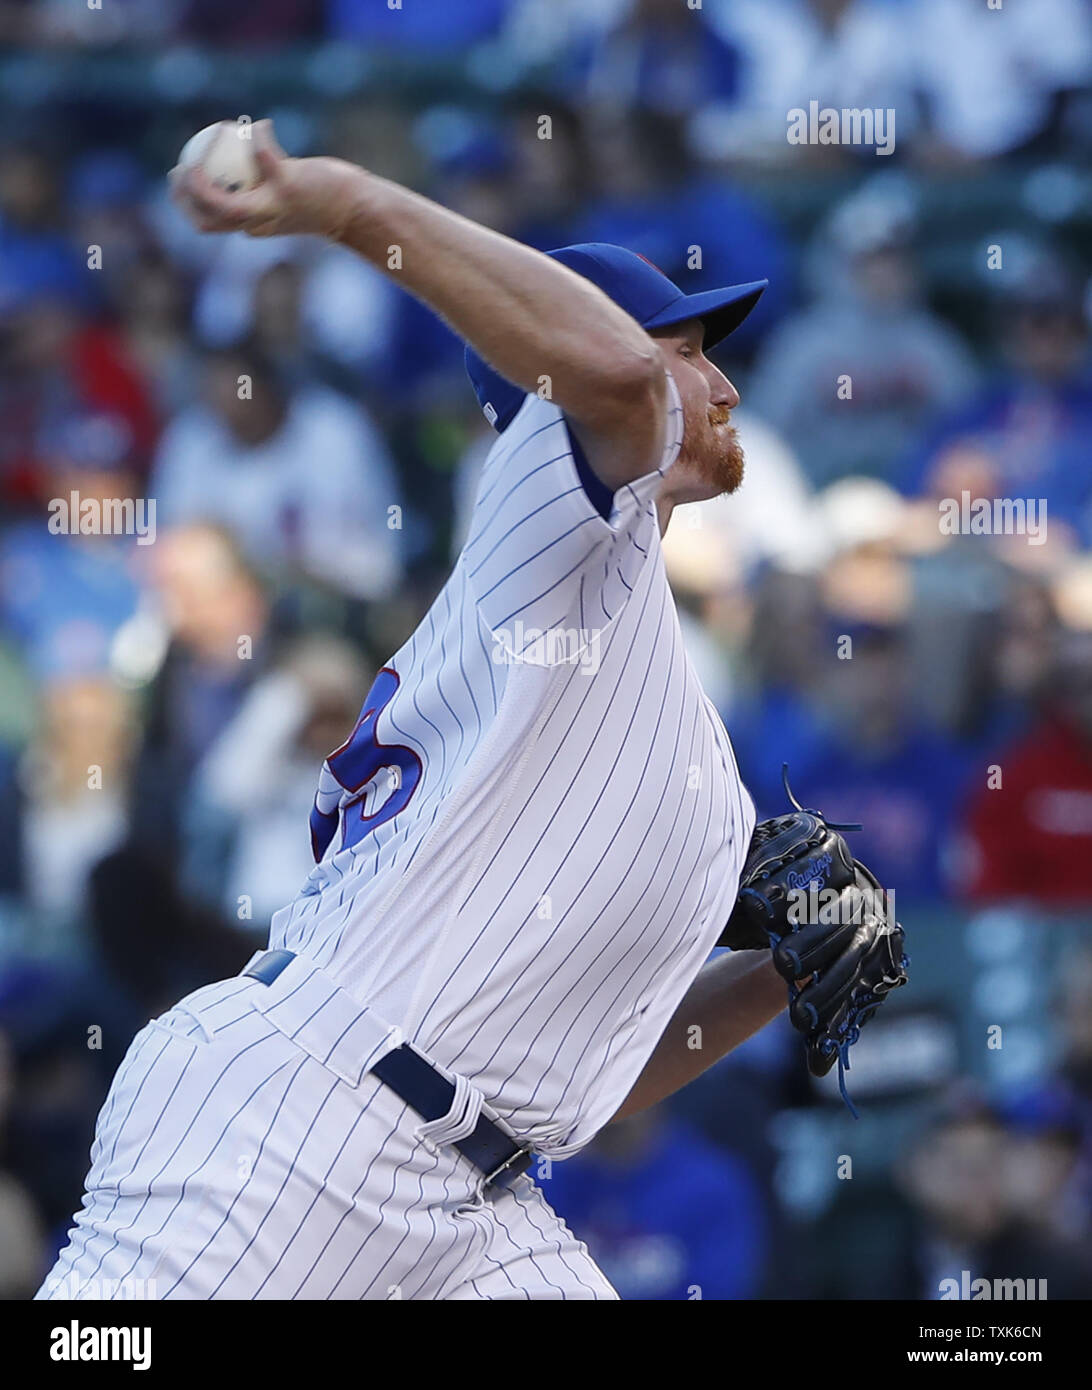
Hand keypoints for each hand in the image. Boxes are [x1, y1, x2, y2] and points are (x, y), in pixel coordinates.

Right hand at [168, 119, 356, 240]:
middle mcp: (258, 221)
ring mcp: (271, 205)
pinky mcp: (286, 183)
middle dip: (185, 192)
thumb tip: (234, 174)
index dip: (184, 202)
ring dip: (205, 169)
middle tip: (182, 164)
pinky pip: (260, 152)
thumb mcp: (281, 203)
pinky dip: (255, 134)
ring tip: (213, 137)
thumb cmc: (316, 202)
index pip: (206, 222)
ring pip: (223, 198)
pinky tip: (259, 125)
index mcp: (252, 225)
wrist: (353, 210)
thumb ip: (258, 196)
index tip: (179, 176)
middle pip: (206, 216)